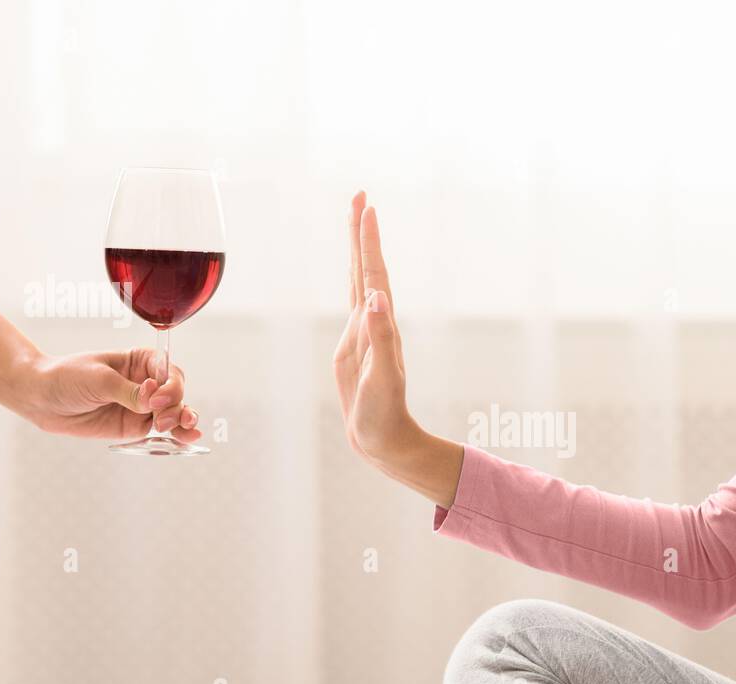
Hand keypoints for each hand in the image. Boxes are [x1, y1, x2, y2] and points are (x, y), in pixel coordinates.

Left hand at [23, 348, 201, 441]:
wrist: (41, 398)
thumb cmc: (67, 377)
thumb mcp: (99, 380)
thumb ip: (129, 392)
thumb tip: (154, 400)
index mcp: (140, 361)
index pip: (168, 370)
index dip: (170, 385)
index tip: (156, 398)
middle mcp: (146, 382)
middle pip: (176, 393)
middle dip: (175, 406)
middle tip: (160, 419)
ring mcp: (143, 406)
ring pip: (174, 412)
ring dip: (183, 420)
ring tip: (188, 430)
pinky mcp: (135, 426)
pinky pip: (162, 430)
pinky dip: (177, 434)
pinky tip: (189, 437)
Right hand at [333, 191, 416, 461]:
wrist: (383, 437)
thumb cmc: (383, 412)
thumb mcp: (381, 377)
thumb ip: (380, 339)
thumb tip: (377, 299)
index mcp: (380, 325)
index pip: (373, 273)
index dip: (368, 241)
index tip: (366, 207)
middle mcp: (374, 321)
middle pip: (366, 267)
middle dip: (361, 232)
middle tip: (360, 195)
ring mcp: (363, 331)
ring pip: (360, 279)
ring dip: (358, 249)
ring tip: (356, 217)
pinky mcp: (353, 344)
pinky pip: (352, 300)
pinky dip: (353, 279)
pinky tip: (355, 271)